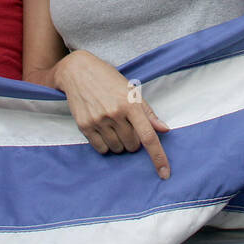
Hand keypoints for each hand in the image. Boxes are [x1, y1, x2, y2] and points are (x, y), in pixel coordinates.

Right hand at [54, 49, 171, 178]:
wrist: (78, 71)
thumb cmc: (108, 79)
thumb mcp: (131, 90)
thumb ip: (148, 112)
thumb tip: (164, 130)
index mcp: (131, 104)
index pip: (148, 136)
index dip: (158, 157)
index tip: (165, 173)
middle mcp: (115, 113)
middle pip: (133, 145)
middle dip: (133, 140)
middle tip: (126, 125)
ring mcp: (99, 120)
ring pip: (117, 148)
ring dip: (119, 143)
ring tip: (113, 125)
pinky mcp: (85, 125)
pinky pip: (101, 149)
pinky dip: (106, 145)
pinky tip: (103, 129)